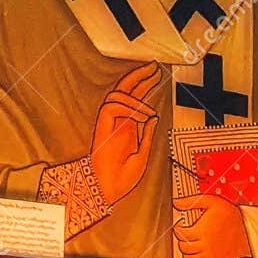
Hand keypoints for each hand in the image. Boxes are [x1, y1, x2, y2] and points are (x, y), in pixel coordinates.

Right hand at [90, 63, 160, 204]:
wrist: (107, 191)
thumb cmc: (122, 179)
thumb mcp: (143, 155)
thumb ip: (147, 136)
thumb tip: (153, 117)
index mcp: (128, 128)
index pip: (135, 99)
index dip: (144, 85)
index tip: (156, 75)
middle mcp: (118, 122)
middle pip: (125, 91)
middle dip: (139, 76)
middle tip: (154, 66)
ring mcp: (109, 124)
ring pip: (117, 94)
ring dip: (136, 95)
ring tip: (150, 107)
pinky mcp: (102, 128)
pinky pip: (112, 106)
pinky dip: (129, 108)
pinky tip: (142, 117)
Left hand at [174, 191, 249, 257]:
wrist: (248, 230)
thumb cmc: (232, 216)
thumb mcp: (213, 202)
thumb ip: (192, 201)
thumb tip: (177, 202)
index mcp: (201, 231)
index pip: (180, 234)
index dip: (178, 229)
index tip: (181, 227)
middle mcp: (204, 246)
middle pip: (183, 247)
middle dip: (182, 240)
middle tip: (186, 236)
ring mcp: (209, 257)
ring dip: (187, 252)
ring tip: (190, 245)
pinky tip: (196, 256)